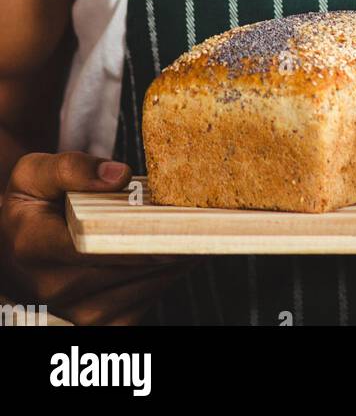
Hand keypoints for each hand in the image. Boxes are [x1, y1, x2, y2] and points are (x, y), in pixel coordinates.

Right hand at [0, 151, 196, 324]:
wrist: (15, 246)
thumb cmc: (30, 206)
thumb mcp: (34, 173)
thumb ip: (71, 167)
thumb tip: (118, 175)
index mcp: (33, 245)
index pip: (92, 244)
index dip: (135, 233)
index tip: (172, 218)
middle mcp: (51, 287)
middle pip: (124, 267)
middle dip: (164, 241)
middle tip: (200, 217)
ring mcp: (74, 312)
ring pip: (140, 288)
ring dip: (171, 260)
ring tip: (194, 231)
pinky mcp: (96, 325)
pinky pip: (143, 303)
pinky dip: (164, 278)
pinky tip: (176, 253)